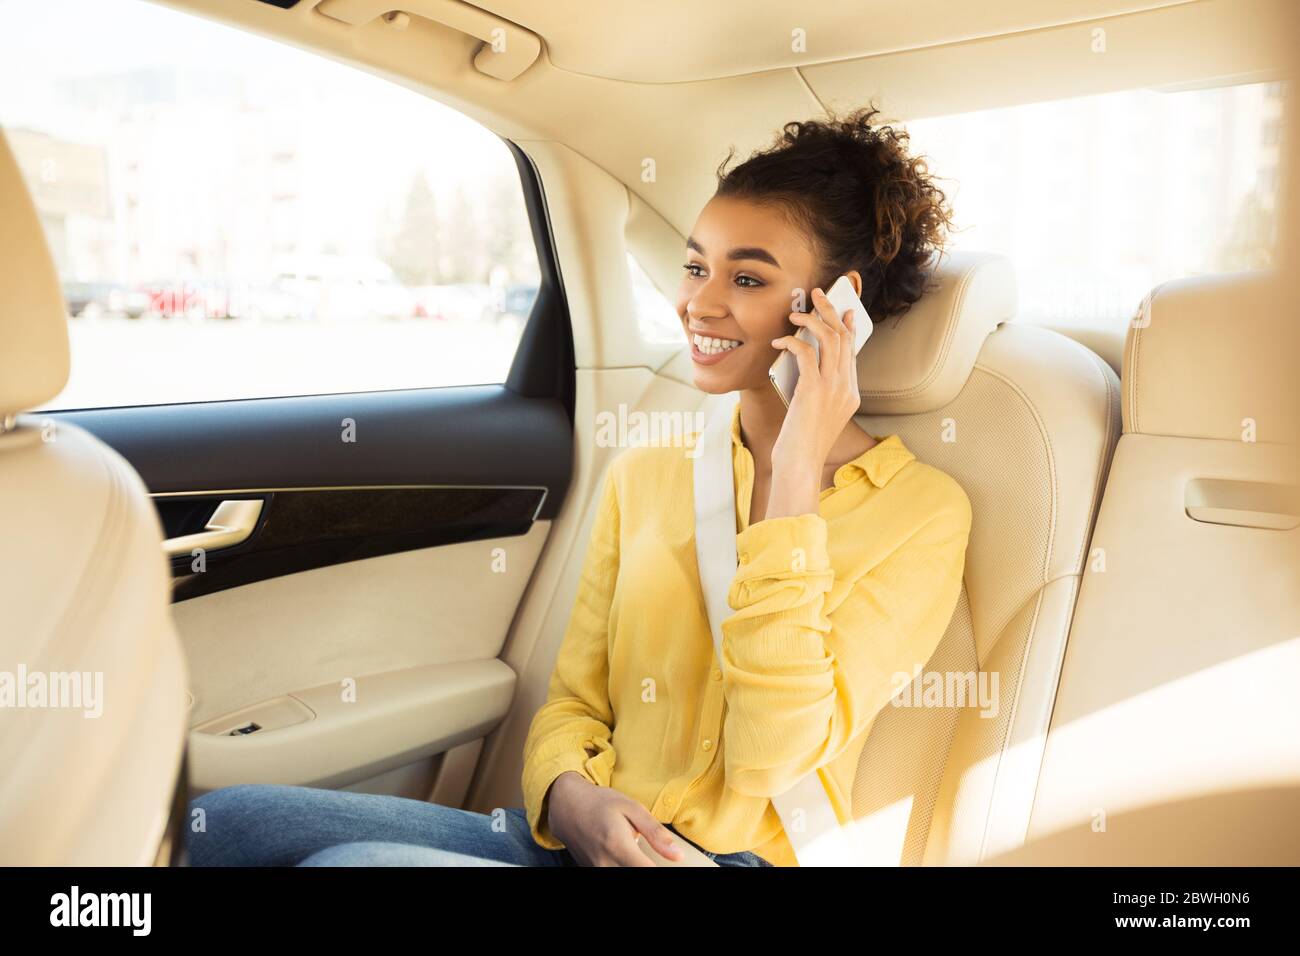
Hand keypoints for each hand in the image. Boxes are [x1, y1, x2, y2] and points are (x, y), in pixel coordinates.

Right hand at [546, 771, 684, 866]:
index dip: (661, 870)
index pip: (647, 872)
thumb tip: (677, 855)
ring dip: (634, 865)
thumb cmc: (600, 803)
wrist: (566, 806)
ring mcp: (596, 870)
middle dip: (646, 866)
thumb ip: (655, 833)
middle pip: (636, 875)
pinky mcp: (591, 872)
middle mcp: (605, 863)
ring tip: (632, 850)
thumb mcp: (631, 807)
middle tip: (645, 851)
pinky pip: (612, 873)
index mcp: (618, 846)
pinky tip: (623, 854)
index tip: (672, 864)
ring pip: (624, 875)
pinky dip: (622, 865)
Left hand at [766, 287, 861, 515]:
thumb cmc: (801, 445)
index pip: (853, 352)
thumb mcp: (814, 416)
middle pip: (845, 338)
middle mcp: (847, 389)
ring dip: (812, 320)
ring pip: (830, 339)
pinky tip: (780, 342)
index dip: (849, 327)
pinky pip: (807, 352)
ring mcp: (834, 389)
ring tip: (795, 314)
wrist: (799, 466)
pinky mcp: (814, 390)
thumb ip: (816, 392)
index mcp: (851, 395)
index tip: (845, 310)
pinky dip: (792, 342)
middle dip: (831, 310)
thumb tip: (802, 366)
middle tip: (818, 294)